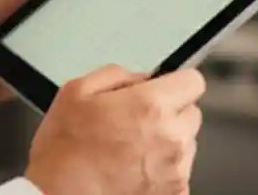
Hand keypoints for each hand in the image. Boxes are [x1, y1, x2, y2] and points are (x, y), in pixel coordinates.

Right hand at [25, 66, 205, 194]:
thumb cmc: (64, 152)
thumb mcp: (75, 92)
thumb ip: (116, 75)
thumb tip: (138, 78)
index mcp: (150, 106)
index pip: (193, 82)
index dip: (174, 82)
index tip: (163, 88)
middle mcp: (172, 137)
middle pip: (191, 113)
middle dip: (169, 113)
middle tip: (136, 121)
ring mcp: (176, 170)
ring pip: (186, 144)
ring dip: (167, 142)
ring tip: (130, 149)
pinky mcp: (175, 193)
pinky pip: (179, 172)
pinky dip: (162, 169)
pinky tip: (132, 170)